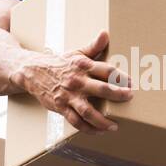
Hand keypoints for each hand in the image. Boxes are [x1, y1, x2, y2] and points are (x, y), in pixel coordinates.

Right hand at [17, 29, 133, 133]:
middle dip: (118, 95)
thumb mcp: (76, 53)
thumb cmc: (60, 63)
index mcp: (83, 66)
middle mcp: (77, 81)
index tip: (131, 82)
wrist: (34, 72)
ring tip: (115, 126)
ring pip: (88, 111)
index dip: (120, 76)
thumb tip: (105, 33)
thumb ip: (94, 47)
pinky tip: (99, 131)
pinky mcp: (61, 107)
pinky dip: (88, 129)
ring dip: (103, 120)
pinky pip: (76, 122)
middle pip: (102, 89)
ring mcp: (69, 96)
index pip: (106, 70)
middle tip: (129, 98)